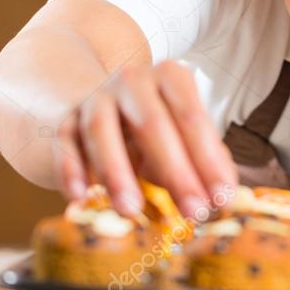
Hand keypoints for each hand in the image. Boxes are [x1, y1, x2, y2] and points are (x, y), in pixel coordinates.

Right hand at [52, 59, 237, 218]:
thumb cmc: (159, 128)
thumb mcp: (187, 137)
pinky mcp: (67, 120)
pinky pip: (65, 143)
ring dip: (116, 171)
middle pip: (152, 123)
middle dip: (176, 171)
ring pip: (101, 130)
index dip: (208, 160)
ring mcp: (96, 98)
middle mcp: (133, 80)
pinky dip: (70, 170)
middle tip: (193, 212)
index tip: (222, 198)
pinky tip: (79, 197)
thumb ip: (208, 160)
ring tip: (131, 209)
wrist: (107, 107)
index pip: (192, 118)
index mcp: (171, 78)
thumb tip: (225, 192)